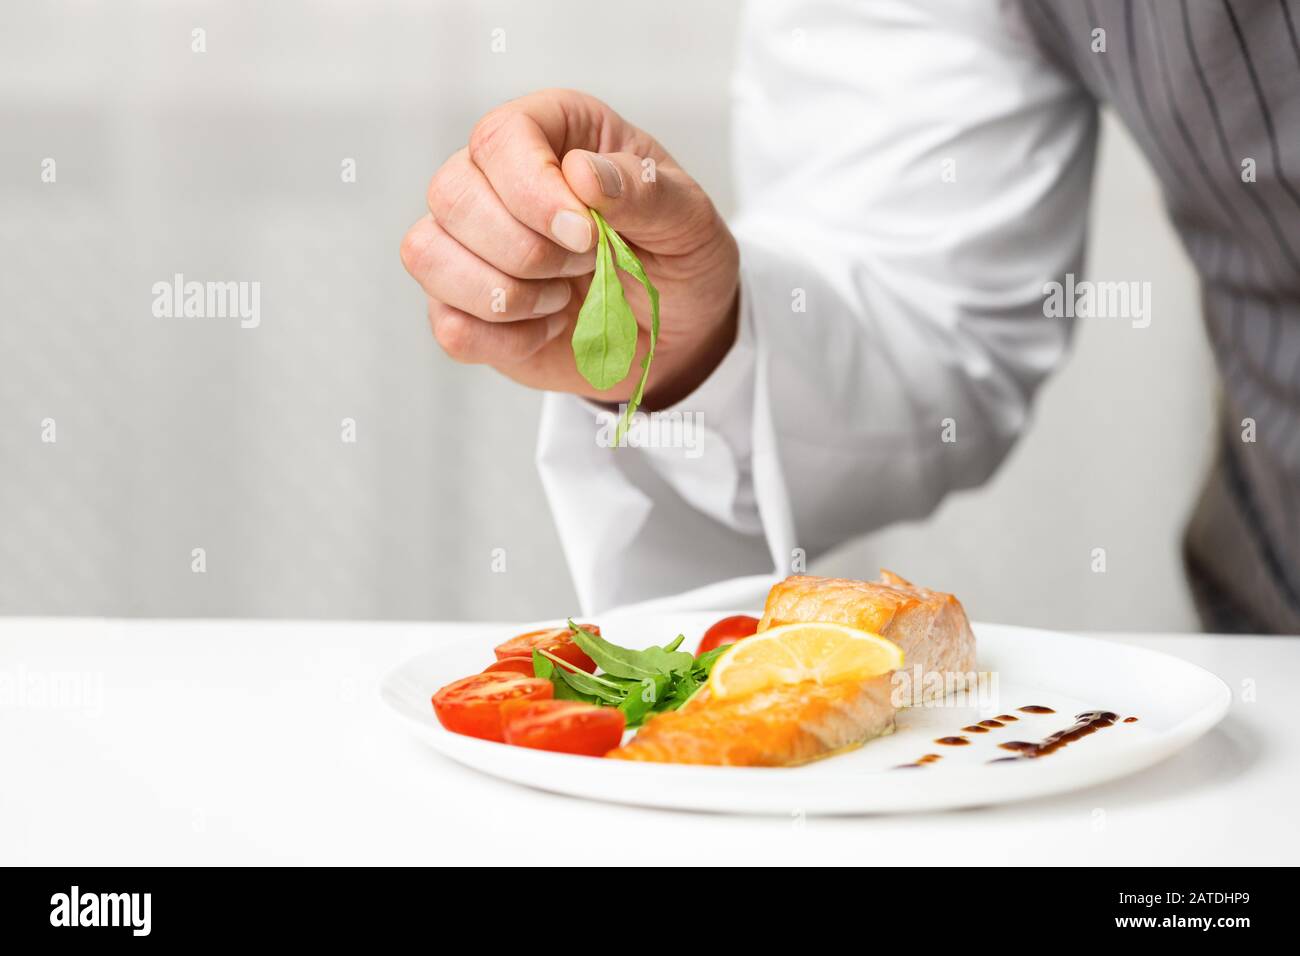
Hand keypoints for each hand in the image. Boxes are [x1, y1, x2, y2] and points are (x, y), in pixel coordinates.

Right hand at [400, 89, 738, 409]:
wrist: (678, 334)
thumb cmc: (679, 259)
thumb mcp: (689, 220)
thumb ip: (645, 192)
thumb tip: (582, 174)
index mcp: (552, 133)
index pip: (500, 137)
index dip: (533, 191)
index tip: (586, 235)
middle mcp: (494, 179)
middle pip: (451, 195)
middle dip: (525, 250)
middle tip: (586, 266)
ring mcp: (468, 245)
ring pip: (428, 256)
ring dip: (507, 294)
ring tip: (564, 297)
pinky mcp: (463, 308)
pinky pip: (449, 325)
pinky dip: (505, 339)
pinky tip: (547, 328)